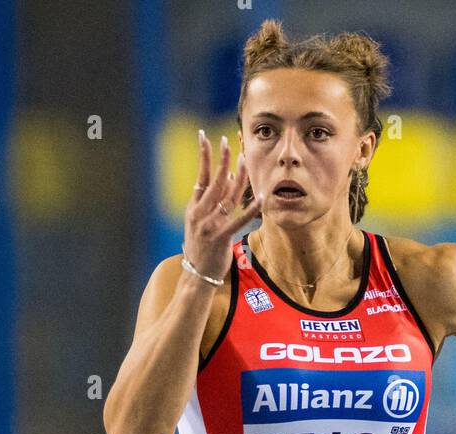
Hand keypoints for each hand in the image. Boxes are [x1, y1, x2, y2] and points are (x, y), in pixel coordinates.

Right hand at [183, 131, 261, 282]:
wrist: (197, 275)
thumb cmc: (201, 248)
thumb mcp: (199, 222)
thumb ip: (211, 201)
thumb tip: (229, 177)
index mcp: (194, 207)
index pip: (200, 176)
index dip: (203, 156)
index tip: (205, 136)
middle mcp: (200, 213)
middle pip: (215, 182)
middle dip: (222, 160)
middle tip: (229, 141)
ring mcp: (210, 225)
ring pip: (227, 196)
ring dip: (239, 177)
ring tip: (245, 159)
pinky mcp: (221, 238)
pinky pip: (239, 219)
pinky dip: (251, 208)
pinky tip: (261, 196)